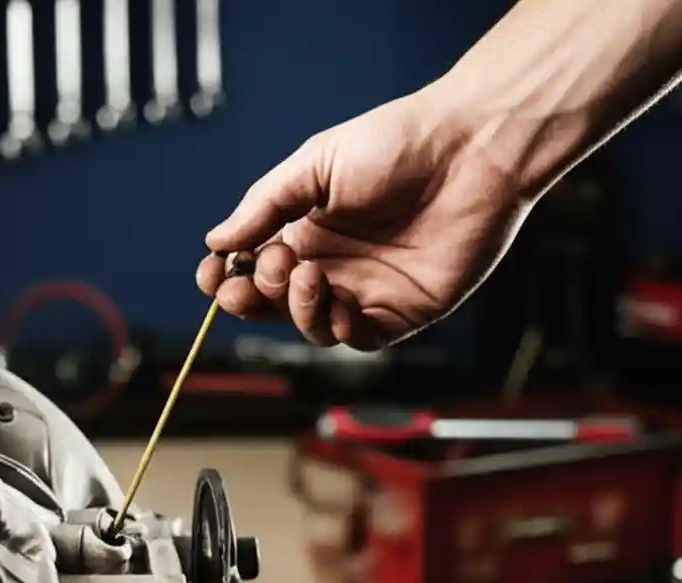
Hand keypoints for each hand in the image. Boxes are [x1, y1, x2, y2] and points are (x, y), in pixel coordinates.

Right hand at [196, 86, 533, 349]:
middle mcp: (330, 264)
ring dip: (297, 309)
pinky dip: (336, 328)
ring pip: (310, 326)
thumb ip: (265, 206)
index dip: (226, 278)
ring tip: (309, 274)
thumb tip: (215, 241)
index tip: (210, 273)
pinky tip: (335, 301)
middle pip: (272, 304)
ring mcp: (364, 291)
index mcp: (304, 229)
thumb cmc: (396, 143)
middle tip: (273, 266)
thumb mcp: (315, 165)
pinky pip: (356, 339)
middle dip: (256, 295)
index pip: (251, 268)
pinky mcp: (402, 311)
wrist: (470, 150)